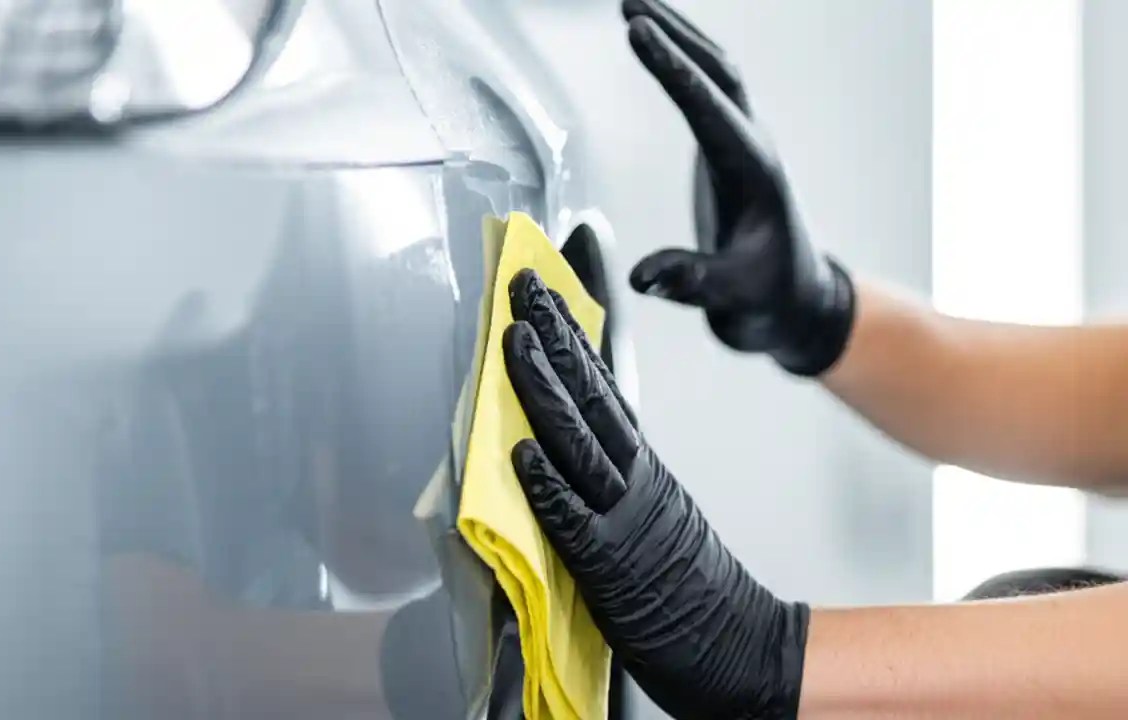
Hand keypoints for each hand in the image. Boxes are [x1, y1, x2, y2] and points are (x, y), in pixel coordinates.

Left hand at [503, 268, 808, 718]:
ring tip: (515, 343)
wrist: (739, 645)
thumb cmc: (687, 586)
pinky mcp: (609, 564)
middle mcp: (633, 479)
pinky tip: (520, 453)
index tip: (544, 296)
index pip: (599, 388)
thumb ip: (609, 476)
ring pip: (577, 441)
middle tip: (523, 287)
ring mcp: (622, 518)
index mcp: (640, 467)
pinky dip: (545, 483)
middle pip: (589, 396)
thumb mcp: (650, 512)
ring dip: (542, 390)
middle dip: (550, 337)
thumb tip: (559, 442)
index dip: (567, 338)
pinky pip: (571, 518)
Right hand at [621, 0, 854, 376]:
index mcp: (753, 174)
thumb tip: (644, 275)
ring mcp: (744, 144)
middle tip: (628, 6)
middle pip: (718, 72)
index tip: (636, 32)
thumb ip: (691, 283)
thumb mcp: (731, 300)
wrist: (794, 304)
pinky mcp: (730, 150)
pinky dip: (682, 59)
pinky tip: (657, 45)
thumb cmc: (766, 301)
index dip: (671, 69)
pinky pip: (709, 89)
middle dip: (674, 35)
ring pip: (717, 73)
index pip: (707, 108)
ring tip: (632, 7)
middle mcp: (753, 148)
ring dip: (680, 36)